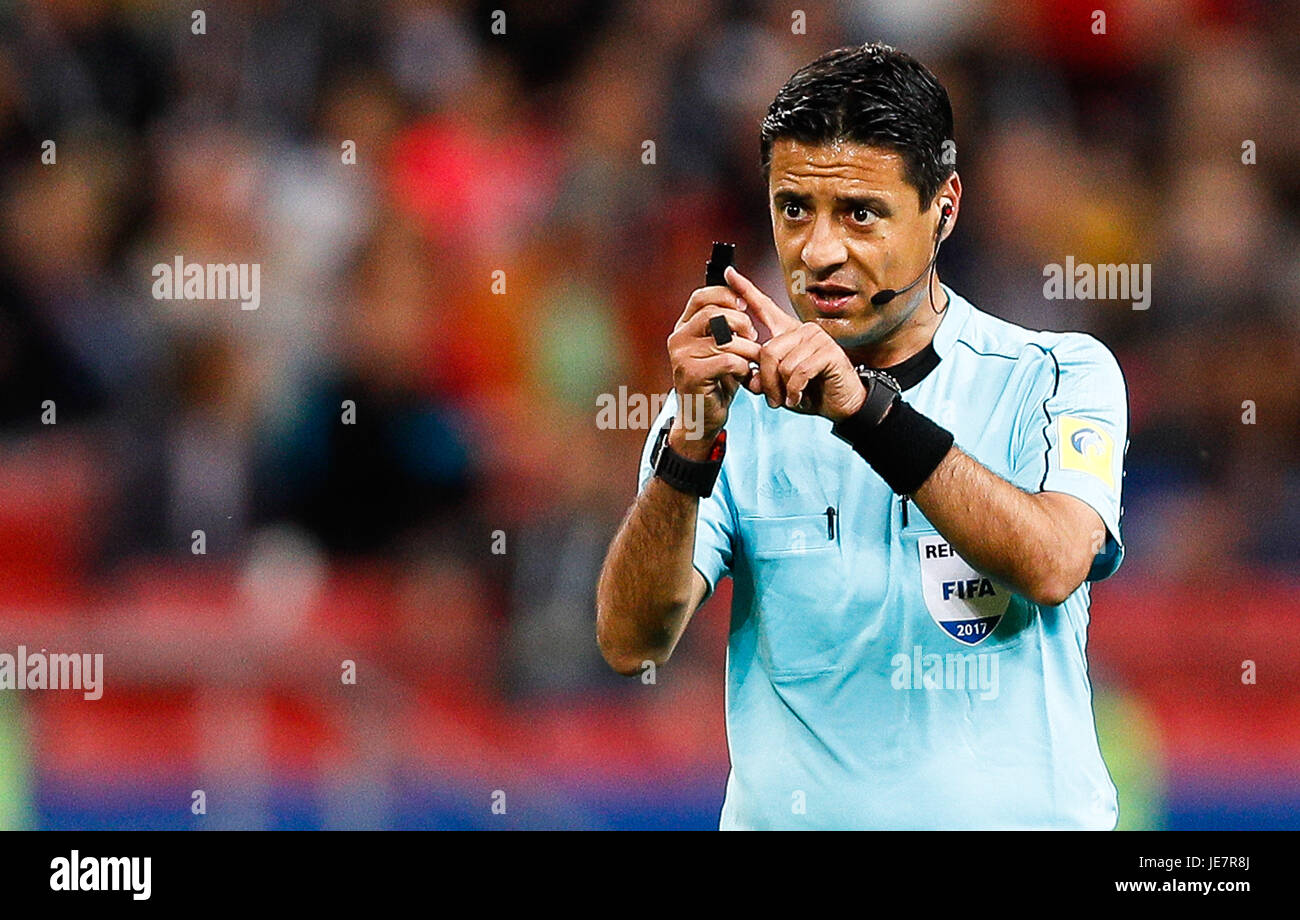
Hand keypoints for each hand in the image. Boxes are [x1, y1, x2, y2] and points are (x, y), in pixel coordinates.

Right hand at [666, 282, 763, 455]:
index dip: (726, 296)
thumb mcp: (721, 346)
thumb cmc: (717, 381)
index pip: (702, 296)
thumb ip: (726, 323)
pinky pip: (729, 360)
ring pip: (727, 340)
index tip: (745, 306)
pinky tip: (744, 377)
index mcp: (684, 326)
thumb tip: (742, 292)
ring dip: (749, 351)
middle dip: (743, 325)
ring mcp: (682, 356)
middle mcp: (678, 338)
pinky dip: (744, 369)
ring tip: (752, 362)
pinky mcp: (692, 374)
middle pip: (716, 314)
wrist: (703, 417)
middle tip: (752, 339)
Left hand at [725, 266, 865, 421]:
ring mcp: (817, 338)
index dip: (745, 290)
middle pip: (768, 350)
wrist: (840, 405)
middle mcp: (802, 330)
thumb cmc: (810, 393)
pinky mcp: (829, 351)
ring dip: (781, 389)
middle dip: (766, 380)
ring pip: (782, 363)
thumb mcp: (777, 386)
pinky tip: (798, 397)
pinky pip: (800, 371)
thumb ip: (759, 378)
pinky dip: (795, 390)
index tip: (729, 273)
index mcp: (787, 333)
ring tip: (788, 398)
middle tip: (772, 399)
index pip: (763, 307)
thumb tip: (748, 376)